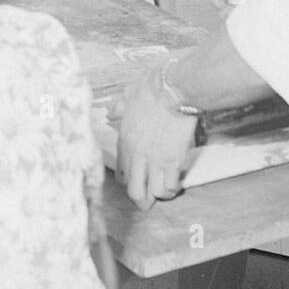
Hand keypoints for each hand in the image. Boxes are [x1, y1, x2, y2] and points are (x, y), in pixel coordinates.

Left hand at [113, 64, 199, 209]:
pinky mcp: (172, 162)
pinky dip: (174, 188)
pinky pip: (170, 187)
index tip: (138, 179)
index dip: (129, 181)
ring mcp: (154, 160)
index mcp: (124, 141)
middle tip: (150, 196)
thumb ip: (118, 106)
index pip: (120, 175)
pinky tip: (177, 181)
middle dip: (141, 199)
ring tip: (165, 188)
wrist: (173, 91)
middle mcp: (136, 155)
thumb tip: (111, 112)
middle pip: (134, 192)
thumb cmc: (152, 89)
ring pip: (152, 194)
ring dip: (159, 195)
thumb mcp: (128, 94)